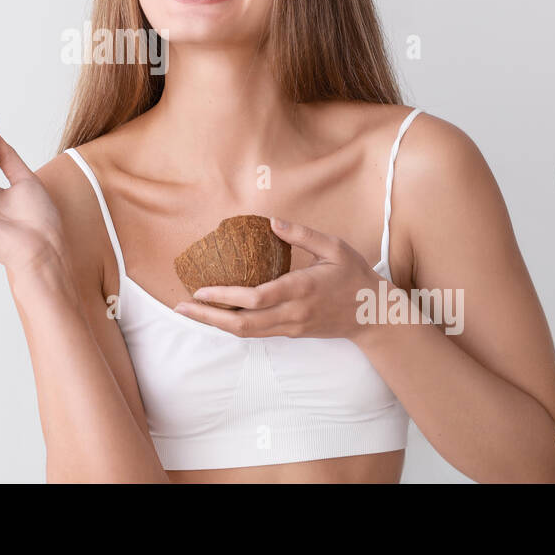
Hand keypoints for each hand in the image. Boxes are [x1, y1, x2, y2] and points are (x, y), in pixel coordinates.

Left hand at [173, 218, 390, 340]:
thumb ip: (303, 234)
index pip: (257, 298)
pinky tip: (216, 315)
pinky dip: (233, 325)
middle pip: (243, 323)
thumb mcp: (335, 248)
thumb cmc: (355, 277)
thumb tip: (272, 221)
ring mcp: (291, 326)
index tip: (200, 289)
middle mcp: (293, 312)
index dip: (225, 296)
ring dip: (216, 324)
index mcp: (302, 288)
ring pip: (247, 332)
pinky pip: (257, 332)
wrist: (374, 316)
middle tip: (181, 308)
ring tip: (190, 312)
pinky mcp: (291, 333)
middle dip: (209, 317)